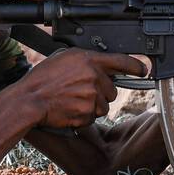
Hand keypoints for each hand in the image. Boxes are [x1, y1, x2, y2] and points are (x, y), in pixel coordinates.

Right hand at [17, 49, 146, 129]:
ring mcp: (92, 96)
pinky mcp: (87, 114)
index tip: (143, 70)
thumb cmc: (42, 78)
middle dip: (101, 92)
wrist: (30, 99)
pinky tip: (69, 109)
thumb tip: (98, 64)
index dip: (135, 66)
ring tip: (72, 100)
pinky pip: (93, 117)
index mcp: (89, 60)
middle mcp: (94, 77)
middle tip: (81, 91)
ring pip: (104, 105)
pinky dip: (84, 116)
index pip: (121, 61)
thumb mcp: (64, 57)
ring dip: (93, 105)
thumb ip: (85, 59)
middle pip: (111, 89)